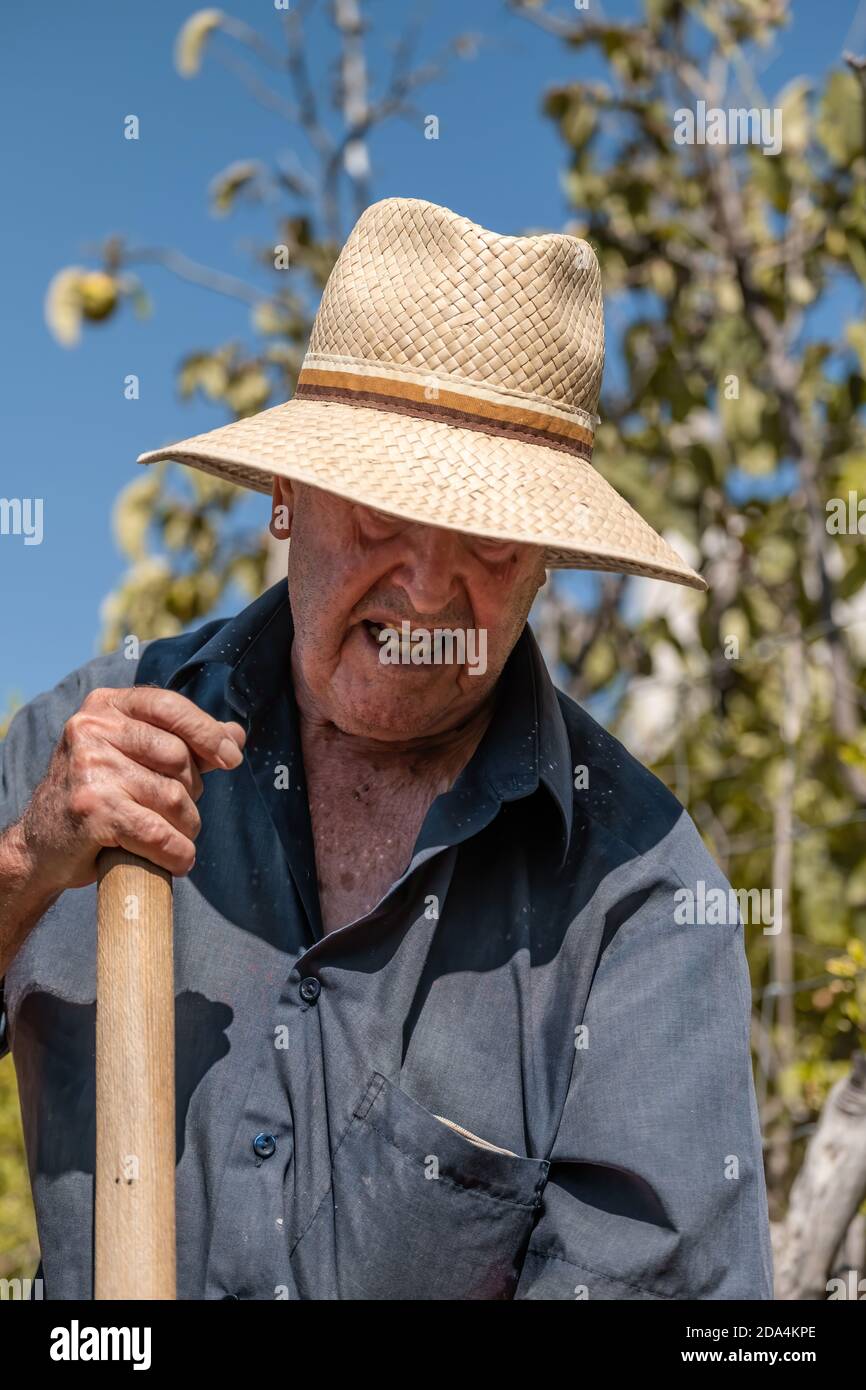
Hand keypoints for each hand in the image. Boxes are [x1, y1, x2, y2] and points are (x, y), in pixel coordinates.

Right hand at [17, 686, 245, 889]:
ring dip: (185, 827)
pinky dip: (176, 852)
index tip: (232, 758)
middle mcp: (91, 729)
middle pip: (178, 757)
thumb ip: (184, 741)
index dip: (207, 732)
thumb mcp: (134, 756)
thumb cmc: (99, 795)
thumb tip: (236, 733)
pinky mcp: (92, 809)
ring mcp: (89, 768)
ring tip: (172, 836)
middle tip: (177, 812)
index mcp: (104, 706)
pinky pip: (157, 833)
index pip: (169, 707)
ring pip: (173, 798)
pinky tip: (177, 860)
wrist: (42, 845)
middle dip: (192, 792)